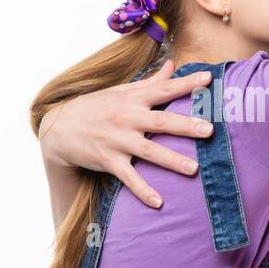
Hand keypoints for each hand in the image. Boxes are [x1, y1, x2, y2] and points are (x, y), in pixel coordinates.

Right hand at [39, 59, 214, 207]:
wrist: (58, 128)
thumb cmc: (95, 107)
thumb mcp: (121, 91)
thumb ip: (150, 82)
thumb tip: (173, 65)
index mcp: (132, 99)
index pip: (163, 89)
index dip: (185, 83)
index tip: (207, 78)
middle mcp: (126, 118)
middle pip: (160, 122)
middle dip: (185, 126)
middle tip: (209, 130)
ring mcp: (117, 140)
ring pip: (148, 151)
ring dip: (171, 160)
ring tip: (194, 168)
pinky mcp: (108, 160)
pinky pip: (128, 177)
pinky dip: (142, 190)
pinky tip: (158, 202)